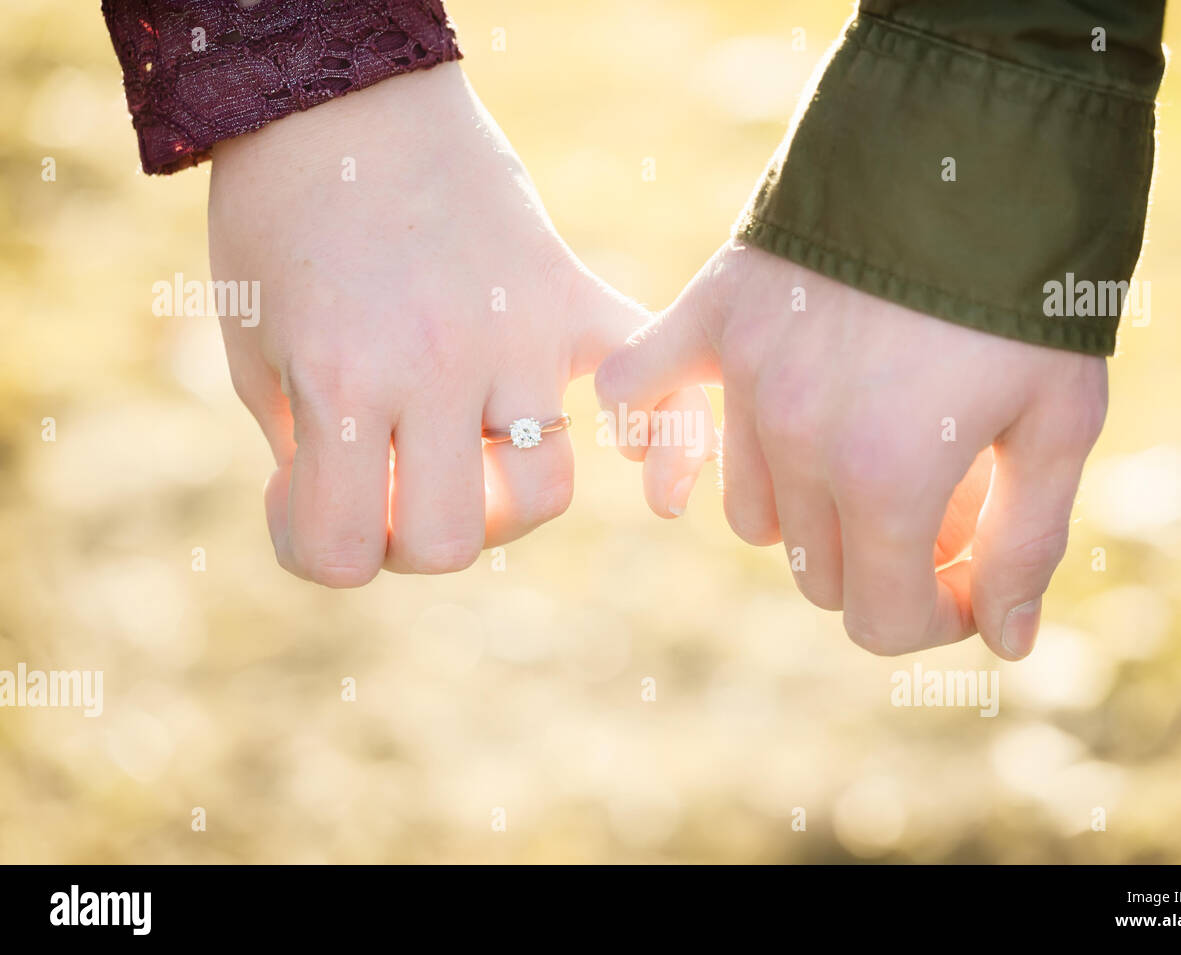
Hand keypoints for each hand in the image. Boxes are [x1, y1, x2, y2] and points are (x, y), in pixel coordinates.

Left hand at [208, 64, 636, 586]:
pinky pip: (659, 393)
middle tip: (383, 481)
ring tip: (466, 458)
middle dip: (406, 536)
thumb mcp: (252, 341)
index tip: (302, 487)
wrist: (346, 94)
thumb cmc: (278, 218)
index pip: (342, 553)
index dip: (315, 546)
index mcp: (342, 375)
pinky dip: (669, 444)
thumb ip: (302, 445)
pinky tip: (652, 478)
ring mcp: (519, 334)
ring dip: (500, 504)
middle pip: (451, 541)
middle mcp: (439, 364)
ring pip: (544, 493)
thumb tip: (362, 522)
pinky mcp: (571, 302)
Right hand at [596, 243, 1107, 658]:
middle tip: (943, 499)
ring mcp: (743, 378)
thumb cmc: (1027, 288)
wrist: (974, 145)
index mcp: (887, 476)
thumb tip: (1004, 642)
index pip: (881, 618)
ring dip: (814, 510)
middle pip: (818, 573)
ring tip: (871, 449)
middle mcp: (797, 441)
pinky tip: (686, 446)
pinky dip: (656, 430)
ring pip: (754, 512)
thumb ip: (1027, 543)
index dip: (939, 618)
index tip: (974, 581)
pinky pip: (641, 394)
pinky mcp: (711, 319)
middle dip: (888, 562)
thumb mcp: (1061, 419)